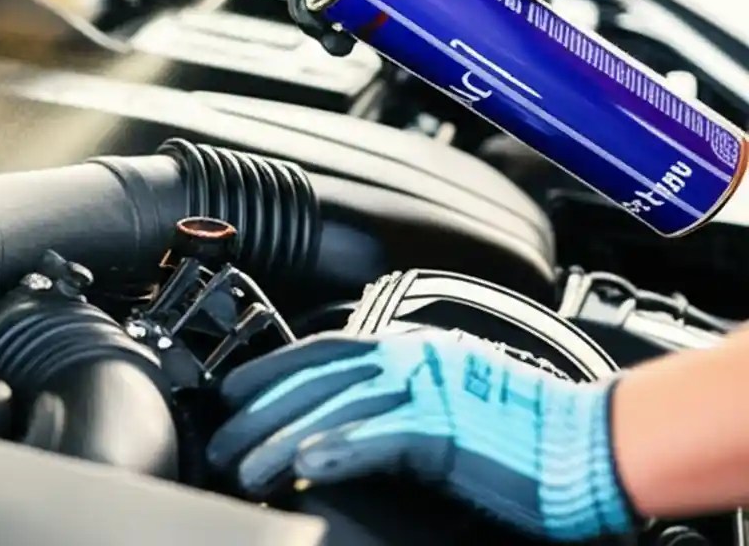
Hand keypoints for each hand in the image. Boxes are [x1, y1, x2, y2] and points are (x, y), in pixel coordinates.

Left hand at [206, 330, 637, 542]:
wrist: (593, 444)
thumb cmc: (525, 430)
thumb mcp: (449, 397)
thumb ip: (396, 397)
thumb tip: (340, 420)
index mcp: (410, 347)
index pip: (320, 351)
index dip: (269, 371)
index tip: (230, 395)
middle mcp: (412, 359)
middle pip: (314, 381)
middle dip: (259, 414)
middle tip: (222, 445)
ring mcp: (430, 390)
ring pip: (334, 409)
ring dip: (281, 440)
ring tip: (245, 468)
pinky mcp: (448, 429)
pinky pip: (380, 437)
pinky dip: (339, 448)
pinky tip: (306, 466)